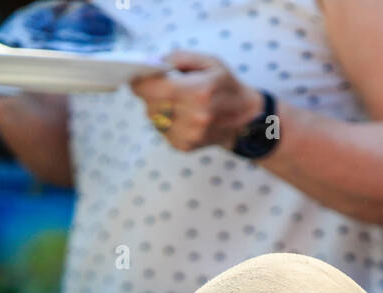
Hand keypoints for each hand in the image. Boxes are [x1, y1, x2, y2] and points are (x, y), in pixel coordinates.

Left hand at [130, 50, 262, 152]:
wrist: (245, 119)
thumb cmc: (226, 86)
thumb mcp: (209, 61)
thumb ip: (179, 57)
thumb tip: (153, 62)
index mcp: (199, 92)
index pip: (152, 88)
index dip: (140, 81)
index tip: (137, 75)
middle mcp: (193, 117)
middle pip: (149, 103)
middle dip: (150, 92)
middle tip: (160, 85)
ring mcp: (189, 135)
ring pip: (153, 117)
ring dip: (158, 107)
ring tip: (176, 101)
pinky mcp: (184, 146)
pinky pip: (161, 130)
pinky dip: (165, 120)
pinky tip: (181, 115)